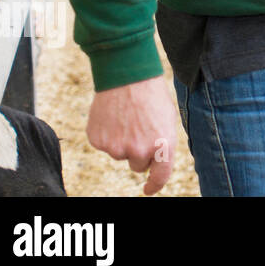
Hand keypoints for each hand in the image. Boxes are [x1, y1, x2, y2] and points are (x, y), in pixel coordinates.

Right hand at [86, 75, 176, 194]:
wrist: (127, 75)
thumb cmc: (151, 96)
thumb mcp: (167, 120)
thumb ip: (162, 144)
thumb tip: (155, 162)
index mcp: (162, 145)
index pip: (160, 176)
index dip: (155, 185)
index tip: (149, 189)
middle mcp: (139, 151)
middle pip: (137, 166)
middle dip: (139, 152)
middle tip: (139, 128)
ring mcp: (116, 148)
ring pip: (120, 155)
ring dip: (123, 142)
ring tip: (127, 117)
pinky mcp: (98, 142)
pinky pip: (104, 146)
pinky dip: (107, 135)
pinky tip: (113, 117)